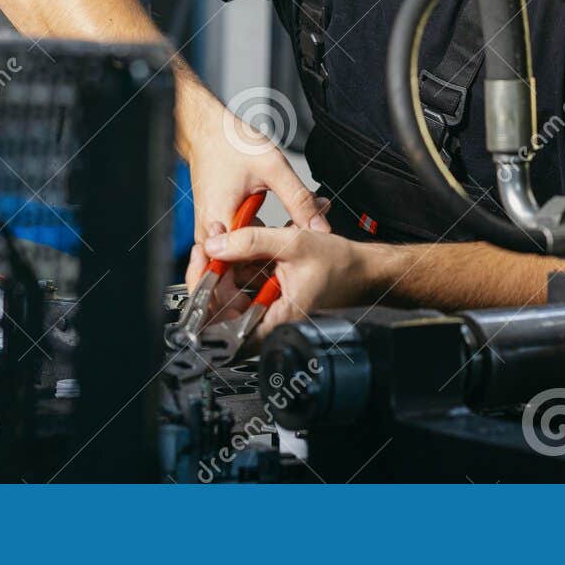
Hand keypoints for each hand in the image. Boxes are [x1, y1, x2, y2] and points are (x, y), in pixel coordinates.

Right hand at [179, 86, 329, 252]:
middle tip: (303, 244)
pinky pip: (242, 243)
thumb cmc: (229, 143)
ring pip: (245, 255)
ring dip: (273, 246)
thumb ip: (299, 200)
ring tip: (299, 228)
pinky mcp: (219, 226)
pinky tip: (284, 224)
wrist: (209, 130)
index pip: (243, 268)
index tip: (295, 266)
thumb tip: (319, 228)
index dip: (271, 272)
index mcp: (220, 224)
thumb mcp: (273, 168)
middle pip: (244, 267)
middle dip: (276, 259)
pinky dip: (264, 236)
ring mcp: (214, 232)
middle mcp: (211, 234)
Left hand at [201, 226, 377, 343]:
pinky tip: (241, 246)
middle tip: (209, 247)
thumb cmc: (341, 266)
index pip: (224, 325)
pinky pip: (243, 287)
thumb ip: (252, 241)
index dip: (206, 298)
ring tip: (225, 239)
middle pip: (221, 309)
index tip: (202, 269)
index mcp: (276, 320)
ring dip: (224, 267)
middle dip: (212, 274)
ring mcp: (266, 310)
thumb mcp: (294, 243)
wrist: (362, 269)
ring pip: (230, 295)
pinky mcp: (268, 298)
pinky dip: (238, 266)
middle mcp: (268, 321)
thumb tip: (216, 245)